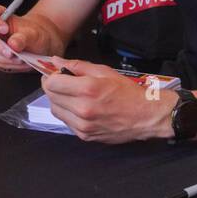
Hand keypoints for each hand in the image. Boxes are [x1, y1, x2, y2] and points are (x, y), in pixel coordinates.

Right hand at [0, 5, 60, 72]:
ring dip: (5, 59)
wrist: (36, 44)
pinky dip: (9, 65)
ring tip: (22, 60)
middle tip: (12, 53)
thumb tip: (13, 44)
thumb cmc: (33, 33)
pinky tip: (21, 64)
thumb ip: (23, 37)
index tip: (5, 29)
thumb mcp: (33, 33)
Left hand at [40, 59, 175, 143]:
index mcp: (87, 89)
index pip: (51, 83)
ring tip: (73, 96)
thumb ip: (78, 66)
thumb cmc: (128, 92)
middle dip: (54, 87)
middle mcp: (82, 109)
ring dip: (59, 101)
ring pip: (55, 110)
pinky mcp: (85, 136)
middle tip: (65, 83)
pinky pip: (66, 122)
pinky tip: (80, 108)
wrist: (145, 116)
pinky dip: (68, 113)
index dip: (51, 76)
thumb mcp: (105, 72)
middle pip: (50, 96)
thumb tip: (56, 62)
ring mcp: (82, 125)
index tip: (57, 74)